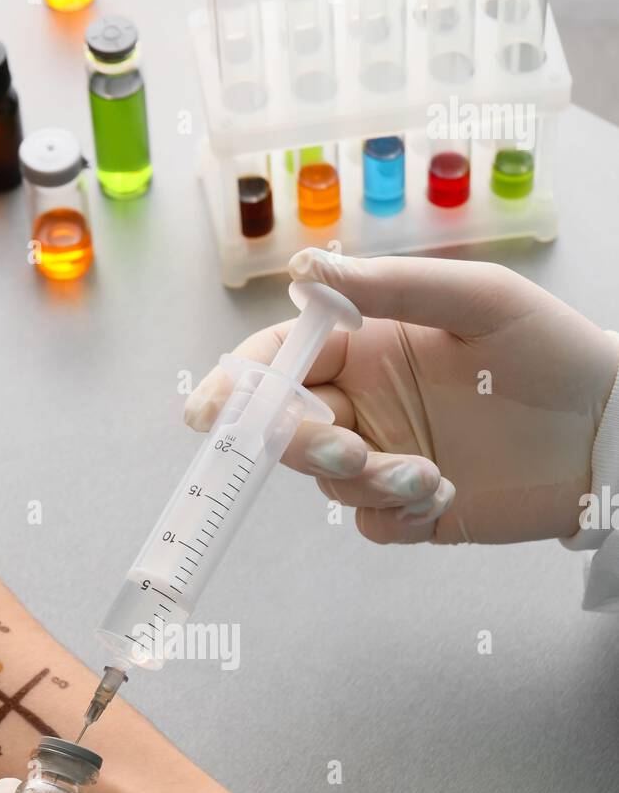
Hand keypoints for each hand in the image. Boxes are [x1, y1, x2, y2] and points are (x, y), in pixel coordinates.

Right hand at [185, 251, 618, 544]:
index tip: (213, 412)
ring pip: (329, 482)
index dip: (240, 384)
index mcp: (370, 345)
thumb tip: (307, 269)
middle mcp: (368, 402)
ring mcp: (387, 457)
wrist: (606, 434)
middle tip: (348, 448)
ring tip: (430, 474)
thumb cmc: (554, 352)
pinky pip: (371, 523)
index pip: (282, 360)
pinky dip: (397, 515)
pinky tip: (445, 495)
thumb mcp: (477, 301)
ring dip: (368, 481)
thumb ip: (389, 287)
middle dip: (304, 443)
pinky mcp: (412, 508)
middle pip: (290, 427)